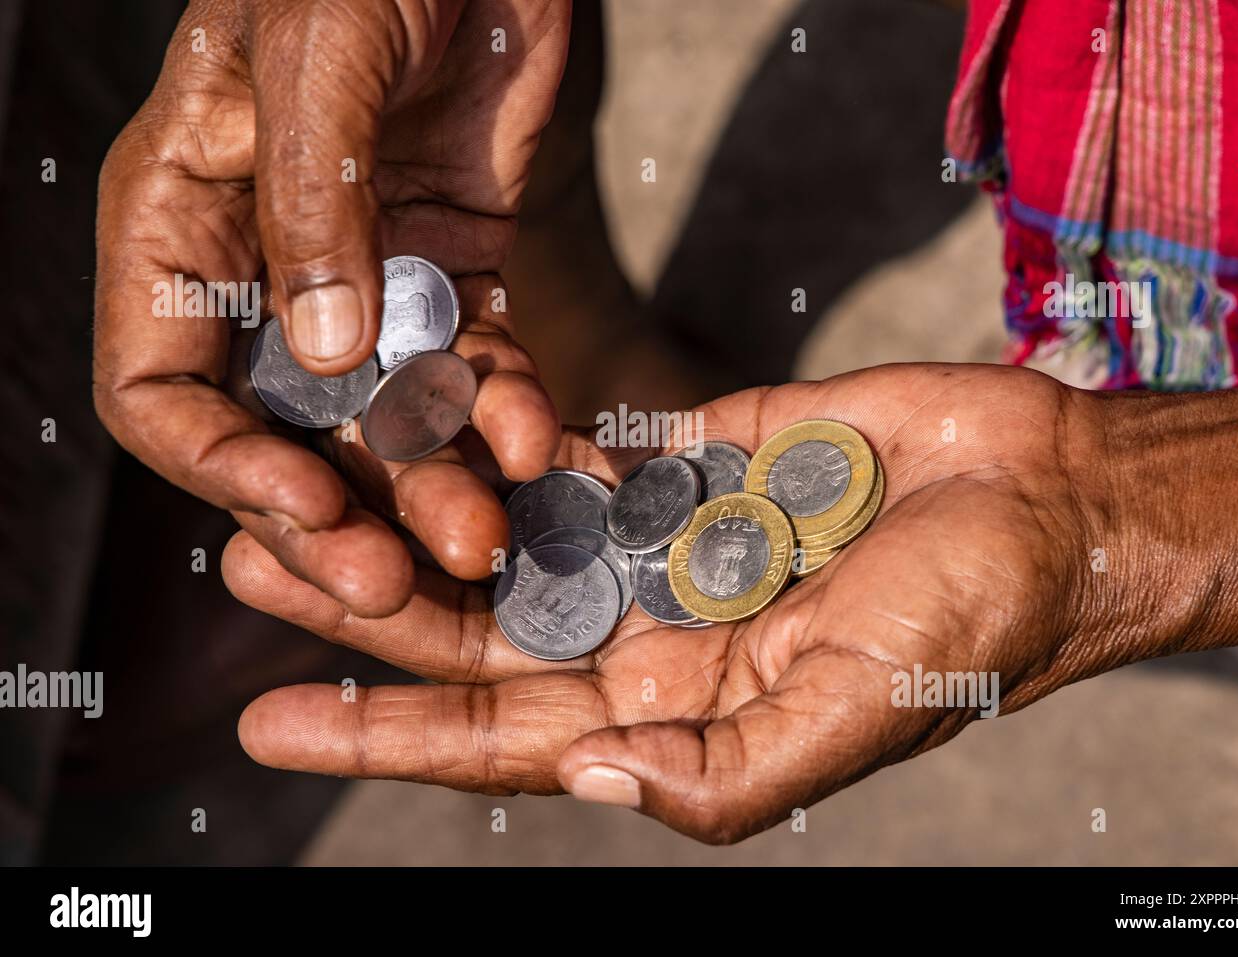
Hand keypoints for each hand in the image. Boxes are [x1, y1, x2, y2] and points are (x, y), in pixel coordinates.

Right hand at [93, 0, 569, 614]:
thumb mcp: (320, 59)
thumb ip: (311, 206)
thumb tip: (319, 356)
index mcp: (185, 222)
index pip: (161, 387)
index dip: (218, 465)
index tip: (298, 509)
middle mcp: (271, 272)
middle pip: (281, 432)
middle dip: (335, 512)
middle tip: (393, 582)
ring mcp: (372, 282)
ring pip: (389, 420)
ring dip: (433, 487)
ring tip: (486, 538)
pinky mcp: (460, 276)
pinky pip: (478, 371)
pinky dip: (506, 417)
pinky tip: (539, 452)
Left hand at [223, 362, 1168, 842]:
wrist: (1047, 499)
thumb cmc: (969, 625)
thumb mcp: (851, 720)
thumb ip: (720, 773)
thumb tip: (587, 779)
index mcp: (682, 711)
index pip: (507, 735)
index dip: (391, 734)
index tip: (275, 721)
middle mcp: (658, 630)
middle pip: (483, 628)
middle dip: (368, 610)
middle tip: (247, 572)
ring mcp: (675, 538)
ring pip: (515, 534)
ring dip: (418, 513)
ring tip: (307, 487)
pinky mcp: (701, 455)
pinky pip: (589, 450)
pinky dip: (513, 438)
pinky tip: (429, 417)